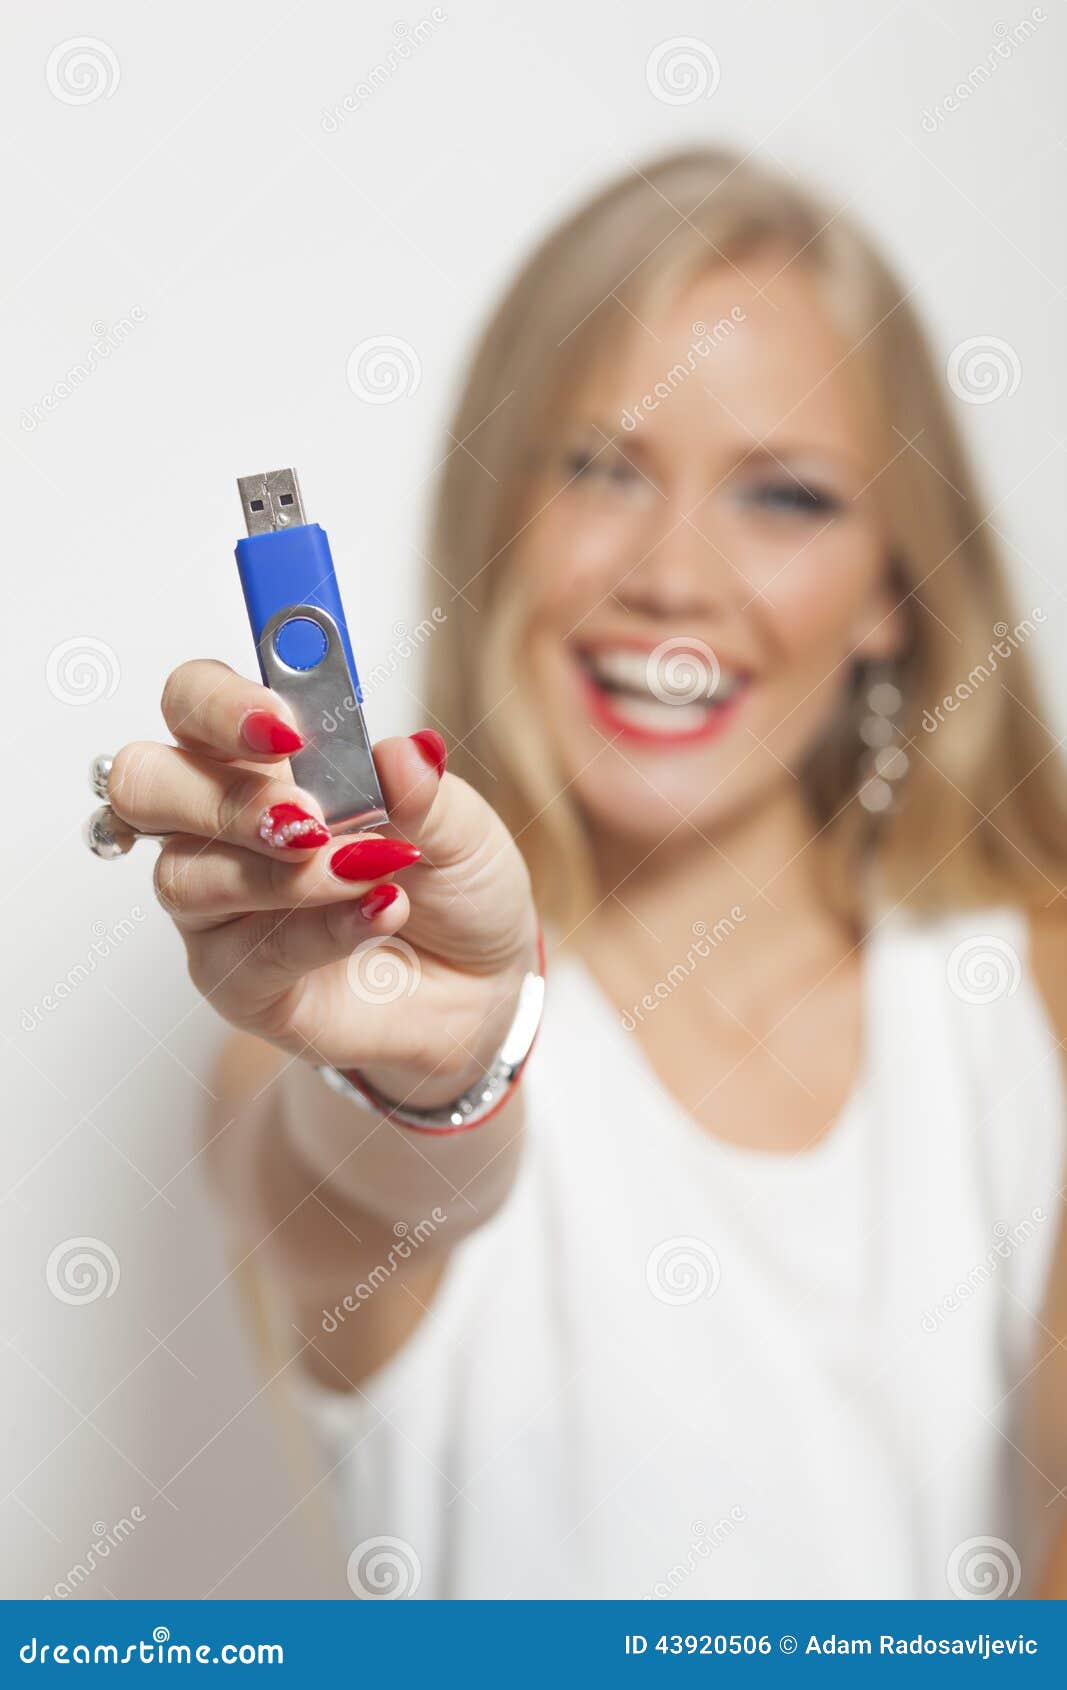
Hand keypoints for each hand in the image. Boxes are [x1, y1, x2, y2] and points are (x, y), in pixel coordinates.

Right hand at [110, 659, 538, 1108]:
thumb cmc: (452, 884)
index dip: (220, 706)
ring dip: (285, 874)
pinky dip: (320, 930)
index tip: (287, 728)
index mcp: (260, 758)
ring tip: (374, 872)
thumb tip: (402, 753)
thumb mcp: (460, 825)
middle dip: (221, 798)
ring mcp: (217, 907)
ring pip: (186, 877)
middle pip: (144, 784)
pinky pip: (248, 953)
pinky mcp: (234, 980)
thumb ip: (423, 789)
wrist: (480, 982)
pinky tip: (379, 913)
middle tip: (305, 816)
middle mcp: (217, 825)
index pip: (194, 703)